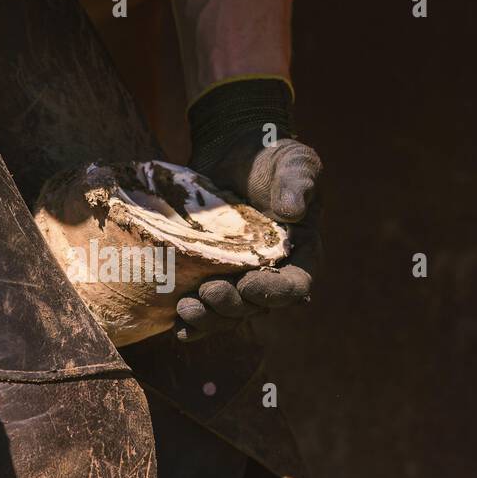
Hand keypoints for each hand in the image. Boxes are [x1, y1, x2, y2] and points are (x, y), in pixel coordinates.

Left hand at [176, 79, 321, 340]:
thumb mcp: (294, 162)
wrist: (235, 152)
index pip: (294, 286)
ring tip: (186, 310)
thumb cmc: (272, 157)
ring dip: (209, 318)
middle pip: (255, 307)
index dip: (274, 292)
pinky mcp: (210, 274)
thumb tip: (293, 210)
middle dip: (232, 306)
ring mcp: (239, 278)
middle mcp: (271, 274)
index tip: (249, 284)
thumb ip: (299, 182)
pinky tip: (176, 325)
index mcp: (300, 255)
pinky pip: (205, 307)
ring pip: (228, 313)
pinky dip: (192, 321)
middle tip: (208, 293)